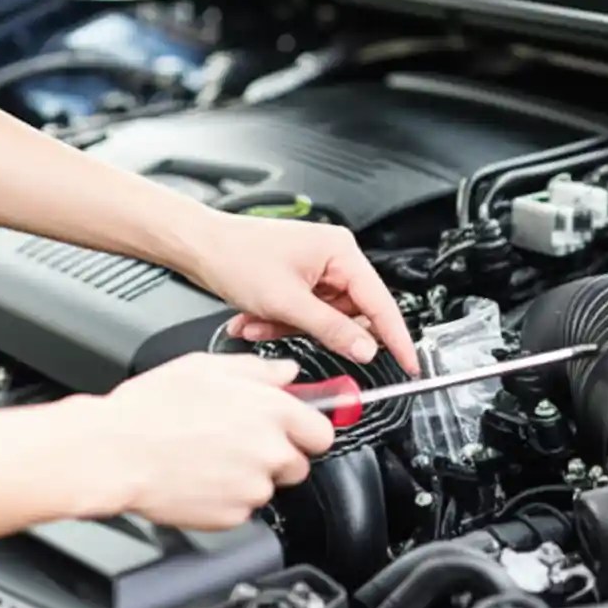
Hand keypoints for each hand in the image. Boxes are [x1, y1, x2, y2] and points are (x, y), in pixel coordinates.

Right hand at [66, 353, 333, 529]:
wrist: (113, 453)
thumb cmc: (151, 408)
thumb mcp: (206, 367)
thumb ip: (258, 371)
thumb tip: (288, 374)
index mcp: (271, 411)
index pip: (323, 433)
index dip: (306, 431)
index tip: (295, 430)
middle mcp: (270, 451)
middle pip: (299, 464)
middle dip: (277, 456)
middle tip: (241, 443)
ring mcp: (252, 488)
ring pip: (268, 487)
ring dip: (249, 477)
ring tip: (210, 458)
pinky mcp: (232, 517)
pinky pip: (242, 509)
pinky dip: (226, 498)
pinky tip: (200, 477)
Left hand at [179, 212, 419, 374]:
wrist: (198, 246)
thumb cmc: (236, 256)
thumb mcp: (287, 303)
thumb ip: (332, 330)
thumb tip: (366, 349)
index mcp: (340, 252)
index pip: (380, 302)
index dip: (396, 336)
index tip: (410, 362)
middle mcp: (332, 258)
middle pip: (348, 314)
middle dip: (314, 330)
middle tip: (288, 330)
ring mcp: (315, 270)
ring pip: (322, 319)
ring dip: (289, 328)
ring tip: (259, 320)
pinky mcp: (298, 281)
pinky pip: (303, 314)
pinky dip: (279, 322)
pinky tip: (255, 317)